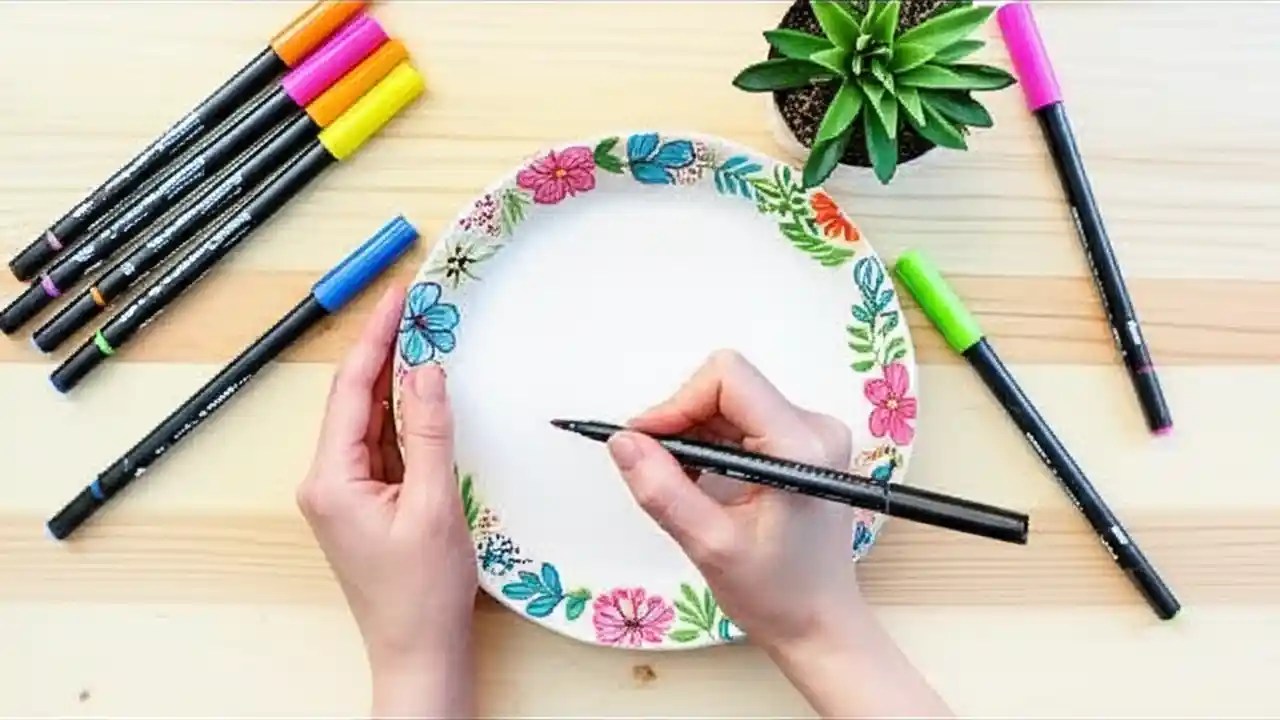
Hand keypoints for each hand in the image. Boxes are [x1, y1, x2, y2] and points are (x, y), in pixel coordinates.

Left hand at [297, 285, 476, 718]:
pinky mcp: (366, 500)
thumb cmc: (422, 592)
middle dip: (386, 351)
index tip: (398, 299)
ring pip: (371, 419)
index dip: (376, 339)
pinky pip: (384, 444)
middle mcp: (327, 480)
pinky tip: (426, 389)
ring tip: (425, 335)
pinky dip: (405, 415)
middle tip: (417, 307)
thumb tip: (427, 372)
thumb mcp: (434, 505)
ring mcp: (345, 491)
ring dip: (398, 381)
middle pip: (357, 399)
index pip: (352, 391)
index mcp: (331, 479)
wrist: (418, 651)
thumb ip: (430, 433)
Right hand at [608, 350, 949, 717]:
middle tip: (656, 469)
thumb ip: (663, 490)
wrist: (821, 625)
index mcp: (801, 446)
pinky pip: (743, 420)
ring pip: (731, 402)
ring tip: (681, 484)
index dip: (678, 402)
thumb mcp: (709, 545)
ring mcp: (812, 434)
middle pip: (728, 387)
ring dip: (694, 434)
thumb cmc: (777, 594)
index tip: (646, 442)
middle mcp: (815, 427)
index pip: (729, 378)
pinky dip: (711, 443)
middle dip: (682, 421)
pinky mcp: (804, 445)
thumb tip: (623, 441)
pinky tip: (702, 482)